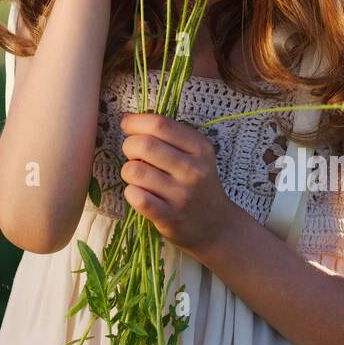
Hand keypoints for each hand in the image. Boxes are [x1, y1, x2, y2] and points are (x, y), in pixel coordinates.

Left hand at [118, 112, 238, 255]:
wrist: (216, 226)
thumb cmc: (197, 183)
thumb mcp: (195, 154)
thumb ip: (168, 134)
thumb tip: (128, 118)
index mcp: (200, 148)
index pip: (160, 124)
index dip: (136, 122)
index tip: (127, 125)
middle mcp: (193, 170)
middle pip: (144, 145)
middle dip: (129, 146)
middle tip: (133, 154)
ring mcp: (182, 195)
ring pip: (135, 171)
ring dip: (128, 171)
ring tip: (138, 176)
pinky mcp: (170, 218)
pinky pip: (137, 197)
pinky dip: (131, 193)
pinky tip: (139, 193)